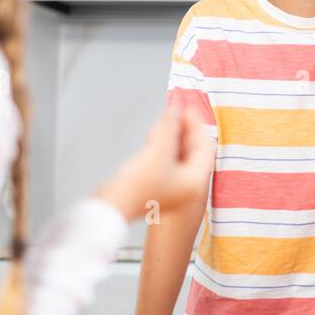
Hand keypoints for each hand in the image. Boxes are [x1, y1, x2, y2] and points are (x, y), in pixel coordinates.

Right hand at [97, 105, 214, 222]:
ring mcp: (171, 187)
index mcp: (196, 180)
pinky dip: (161, 146)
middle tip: (175, 110)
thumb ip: (169, 127)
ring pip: (177, 154)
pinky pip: (164, 161)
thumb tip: (174, 109)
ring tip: (164, 118)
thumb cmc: (137, 186)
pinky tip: (154, 135)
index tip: (186, 107)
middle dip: (183, 129)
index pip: (204, 147)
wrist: (111, 207)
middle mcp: (187, 185)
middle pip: (191, 150)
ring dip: (171, 136)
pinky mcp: (155, 185)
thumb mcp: (158, 150)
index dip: (195, 125)